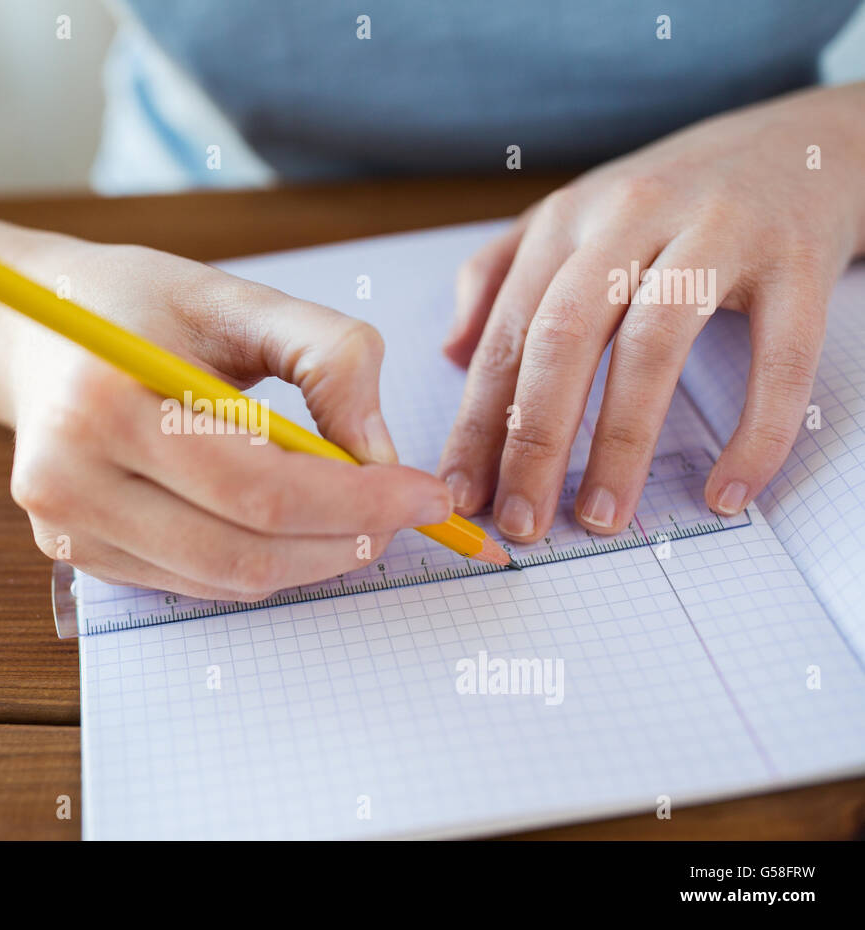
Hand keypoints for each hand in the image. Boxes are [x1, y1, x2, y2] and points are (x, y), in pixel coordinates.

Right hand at [0, 234, 451, 599]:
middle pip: (244, 549)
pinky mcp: (73, 552)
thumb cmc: (137, 303)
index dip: (358, 501)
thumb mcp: (237, 298)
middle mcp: (69, 478)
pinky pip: (194, 581)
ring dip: (309, 560)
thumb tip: (381, 455)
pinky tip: (292, 525)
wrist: (33, 328)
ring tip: (357, 519)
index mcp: (105, 401)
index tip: (426, 493)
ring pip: (223, 580)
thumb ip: (327, 357)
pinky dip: (261, 563)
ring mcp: (64, 527)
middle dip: (345, 539)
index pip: (259, 486)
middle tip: (403, 513)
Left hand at [438, 82, 864, 541]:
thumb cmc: (670, 198)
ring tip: (602, 516)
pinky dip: (754, 431)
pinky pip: (779, 358)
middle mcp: (631, 217)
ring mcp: (717, 233)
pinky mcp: (796, 257)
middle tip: (522, 520)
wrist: (801, 143)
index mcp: (568, 219)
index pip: (507, 333)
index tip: (459, 491)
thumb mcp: (576, 218)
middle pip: (565, 336)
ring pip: (654, 343)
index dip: (477, 420)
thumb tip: (453, 354)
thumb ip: (503, 275)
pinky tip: (727, 492)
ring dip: (622, 441)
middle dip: (534, 440)